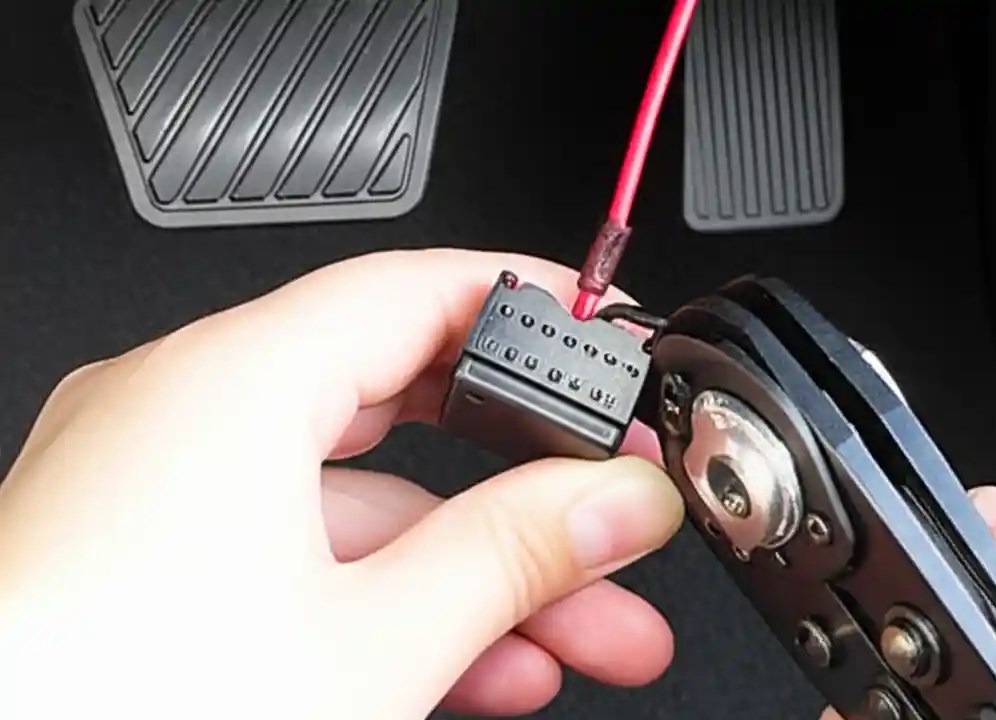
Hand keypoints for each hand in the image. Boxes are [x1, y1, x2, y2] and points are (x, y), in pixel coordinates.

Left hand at [0, 249, 684, 719]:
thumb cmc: (119, 716)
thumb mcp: (372, 642)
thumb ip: (516, 553)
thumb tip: (613, 498)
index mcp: (227, 383)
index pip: (414, 289)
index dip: (530, 308)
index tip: (603, 343)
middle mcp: (174, 415)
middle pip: (398, 405)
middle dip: (524, 479)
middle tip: (611, 508)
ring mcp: (150, 494)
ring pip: (353, 503)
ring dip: (470, 566)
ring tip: (582, 632)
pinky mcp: (139, 568)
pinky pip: (290, 554)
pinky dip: (383, 597)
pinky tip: (478, 665)